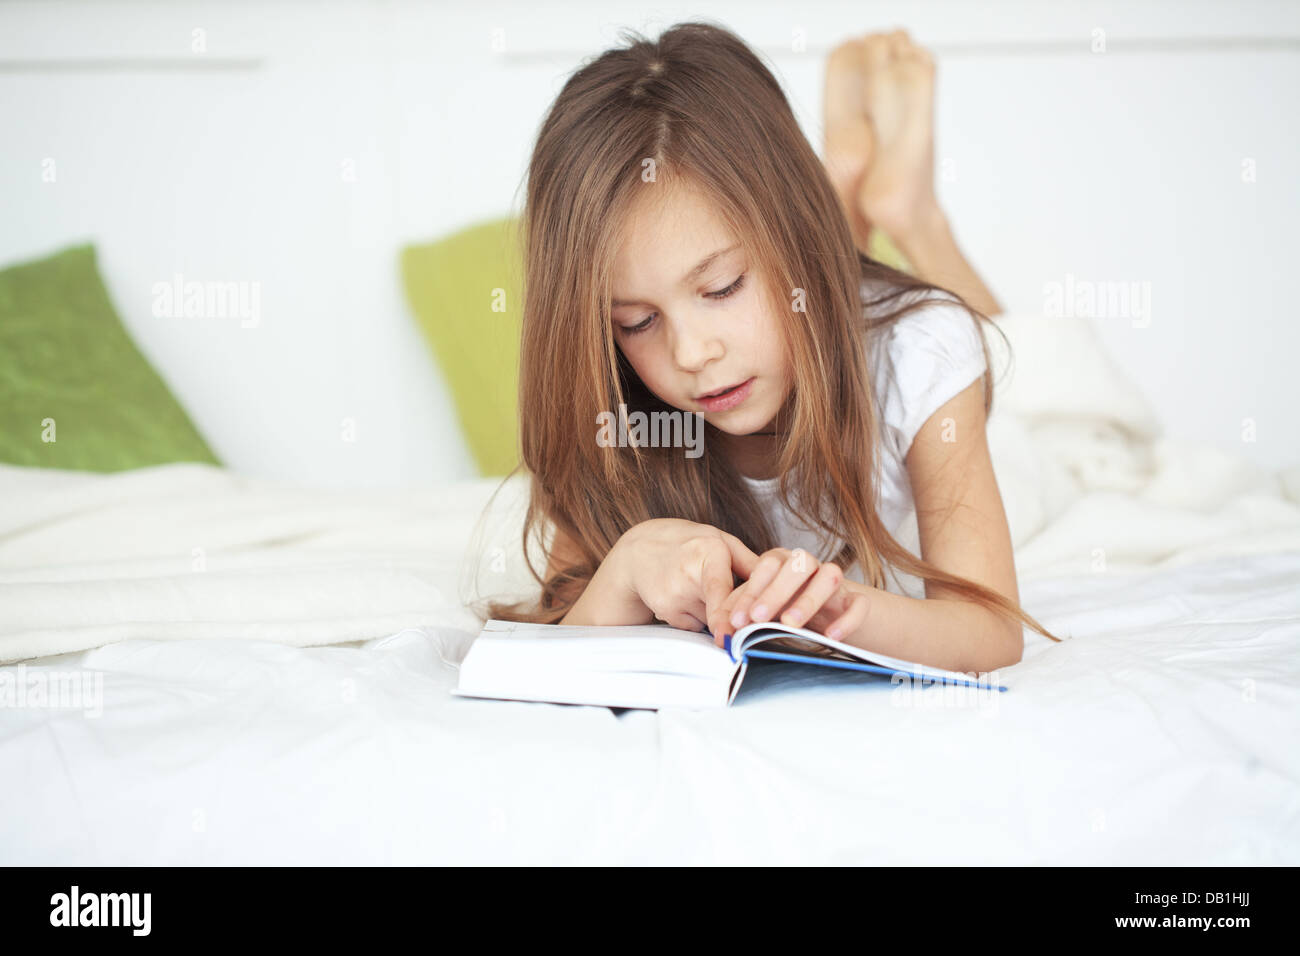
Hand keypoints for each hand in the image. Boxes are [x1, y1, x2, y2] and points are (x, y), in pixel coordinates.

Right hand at [612, 518, 760, 637]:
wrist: (639, 549)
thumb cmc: (688, 543)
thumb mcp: (719, 540)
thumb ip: (750, 562)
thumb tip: (782, 582)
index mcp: (708, 550)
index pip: (719, 588)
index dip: (725, 615)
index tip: (730, 637)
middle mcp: (688, 572)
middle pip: (719, 610)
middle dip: (729, 622)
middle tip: (733, 639)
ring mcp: (672, 593)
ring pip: (707, 620)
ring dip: (710, 614)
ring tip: (695, 589)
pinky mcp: (663, 608)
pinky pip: (692, 625)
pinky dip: (694, 617)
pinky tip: (683, 597)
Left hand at [715, 547, 868, 645]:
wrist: (830, 615)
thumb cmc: (786, 607)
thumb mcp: (762, 609)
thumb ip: (741, 615)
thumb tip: (722, 633)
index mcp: (784, 562)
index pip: (767, 566)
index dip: (751, 592)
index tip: (737, 620)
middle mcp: (811, 566)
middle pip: (799, 563)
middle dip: (776, 590)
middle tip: (758, 618)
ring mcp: (836, 582)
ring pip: (831, 576)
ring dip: (809, 599)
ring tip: (790, 624)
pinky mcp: (857, 601)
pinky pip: (859, 604)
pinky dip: (847, 619)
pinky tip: (831, 637)